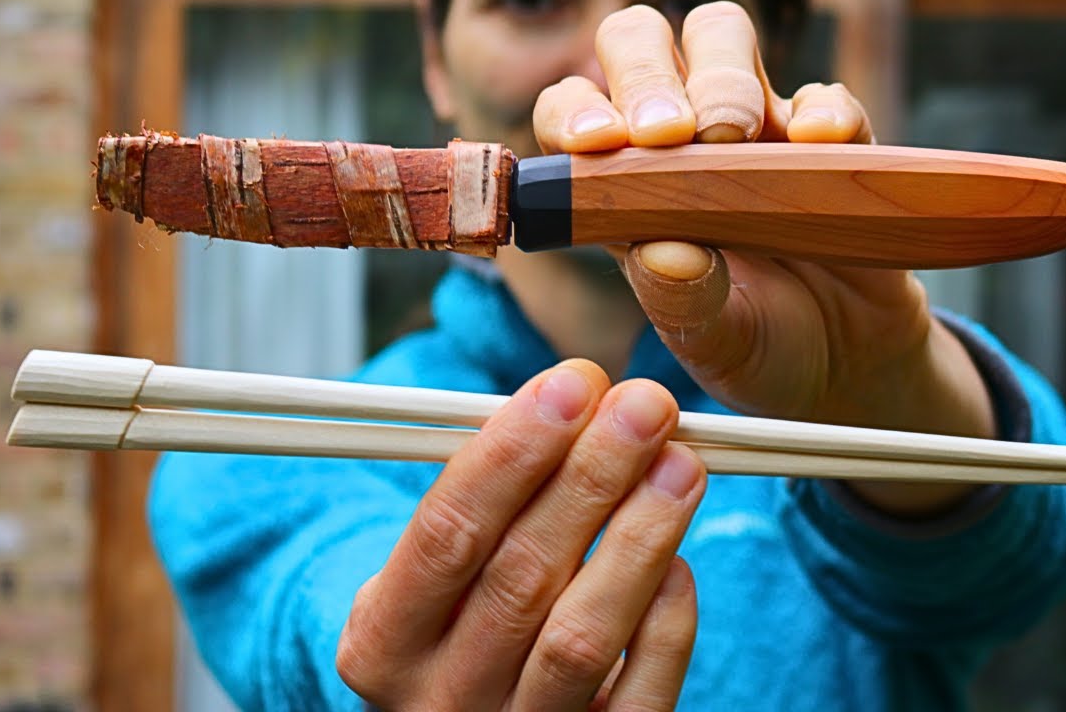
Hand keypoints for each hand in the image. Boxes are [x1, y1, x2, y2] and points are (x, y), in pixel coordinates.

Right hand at [337, 360, 705, 710]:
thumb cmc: (461, 620)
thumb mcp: (440, 568)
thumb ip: (490, 495)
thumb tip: (578, 399)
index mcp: (384, 640)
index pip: (446, 532)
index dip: (513, 452)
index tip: (572, 385)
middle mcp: (440, 698)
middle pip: (520, 576)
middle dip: (591, 477)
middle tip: (644, 406)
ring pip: (581, 637)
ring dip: (638, 537)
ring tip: (681, 463)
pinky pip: (639, 695)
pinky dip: (665, 620)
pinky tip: (678, 558)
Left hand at [533, 2, 997, 515]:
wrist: (847, 368)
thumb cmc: (757, 348)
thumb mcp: (711, 344)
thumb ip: (682, 301)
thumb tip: (663, 250)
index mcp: (625, 189)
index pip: (575, 114)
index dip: (576, 112)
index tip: (598, 143)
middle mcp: (682, 145)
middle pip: (640, 45)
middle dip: (644, 75)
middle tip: (667, 134)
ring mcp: (756, 134)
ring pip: (721, 37)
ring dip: (721, 76)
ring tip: (733, 138)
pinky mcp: (829, 145)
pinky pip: (825, 98)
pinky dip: (822, 108)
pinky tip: (815, 142)